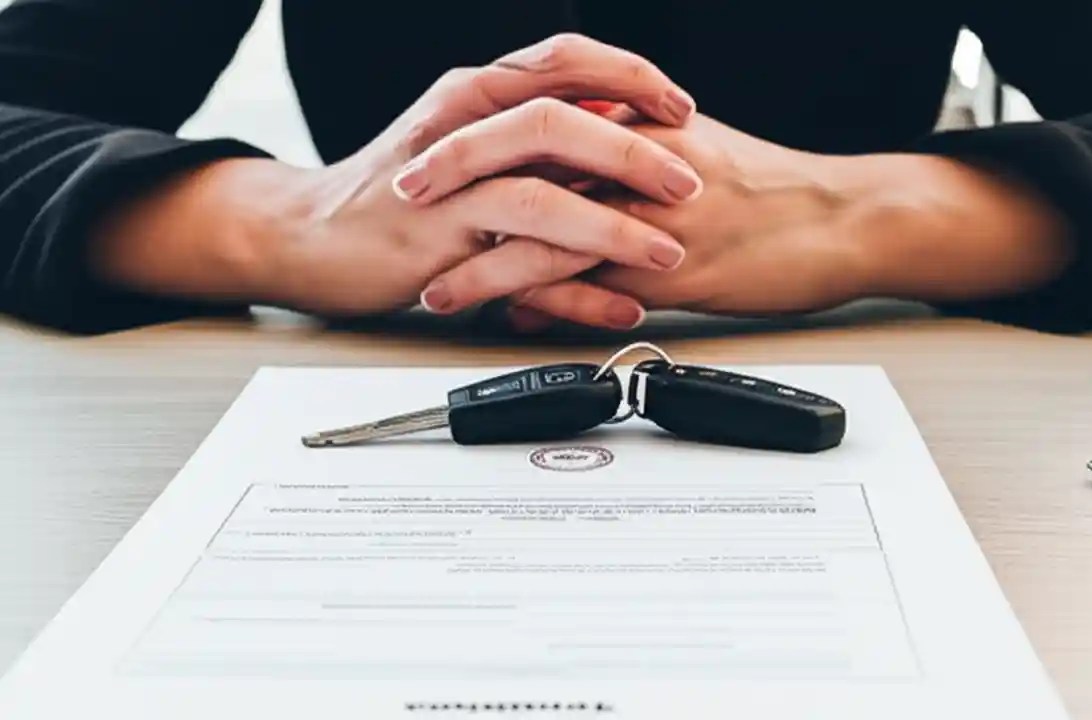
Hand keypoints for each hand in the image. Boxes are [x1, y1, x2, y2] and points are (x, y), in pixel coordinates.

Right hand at [91, 34, 699, 325]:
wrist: (308, 234)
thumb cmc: (398, 188)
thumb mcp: (466, 137)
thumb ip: (533, 126)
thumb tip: (613, 111)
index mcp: (475, 93)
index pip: (561, 60)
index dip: (629, 75)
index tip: (682, 106)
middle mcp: (460, 130)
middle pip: (556, 122)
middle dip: (632, 152)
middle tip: (689, 183)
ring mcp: (444, 192)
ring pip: (538, 198)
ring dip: (612, 227)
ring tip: (666, 253)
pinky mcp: (433, 251)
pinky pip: (515, 269)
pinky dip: (573, 292)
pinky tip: (619, 305)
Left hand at [431, 115, 1073, 327]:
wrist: (842, 219)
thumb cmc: (772, 191)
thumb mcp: (696, 157)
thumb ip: (629, 168)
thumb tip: (575, 192)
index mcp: (639, 122)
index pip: (539, 118)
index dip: (476, 132)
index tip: (426, 151)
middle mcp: (636, 160)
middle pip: (525, 157)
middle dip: (455, 175)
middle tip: (401, 196)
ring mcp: (650, 214)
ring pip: (545, 230)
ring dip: (480, 260)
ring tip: (431, 286)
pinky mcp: (672, 268)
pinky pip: (589, 288)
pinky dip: (539, 304)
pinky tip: (501, 320)